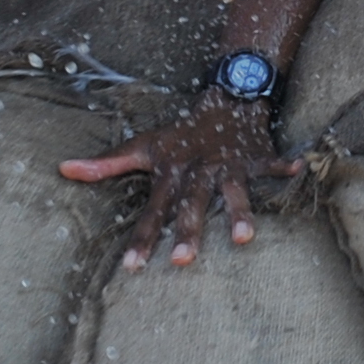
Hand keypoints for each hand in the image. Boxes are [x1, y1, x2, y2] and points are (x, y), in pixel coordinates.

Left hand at [59, 89, 301, 268]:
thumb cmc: (180, 132)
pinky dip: (286, 165)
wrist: (223, 96)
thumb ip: (107, 164)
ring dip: (238, 212)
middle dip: (188, 233)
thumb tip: (63, 170)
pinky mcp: (255, 155)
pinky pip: (272, 162)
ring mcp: (228, 163)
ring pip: (232, 191)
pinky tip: (299, 169)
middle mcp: (198, 169)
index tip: (132, 267)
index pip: (153, 210)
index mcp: (172, 171)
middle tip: (180, 264)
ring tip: (243, 238)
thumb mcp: (144, 146)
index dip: (143, 238)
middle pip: (191, 205)